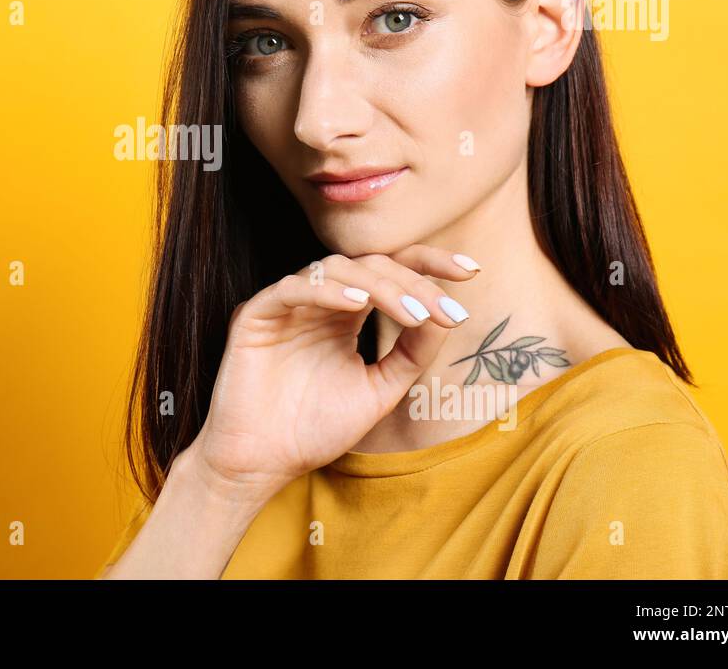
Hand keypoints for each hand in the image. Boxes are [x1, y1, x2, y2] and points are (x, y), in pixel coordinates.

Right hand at [188, 246, 478, 501]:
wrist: (263, 463)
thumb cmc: (314, 429)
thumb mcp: (379, 389)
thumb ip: (411, 355)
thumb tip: (446, 316)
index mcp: (345, 312)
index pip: (391, 271)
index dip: (429, 264)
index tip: (471, 272)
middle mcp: (319, 300)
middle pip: (370, 265)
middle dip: (414, 284)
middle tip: (445, 310)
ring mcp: (287, 303)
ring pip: (337, 269)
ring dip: (380, 287)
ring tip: (412, 315)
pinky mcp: (256, 313)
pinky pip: (293, 288)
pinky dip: (328, 291)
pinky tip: (358, 306)